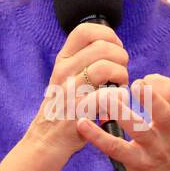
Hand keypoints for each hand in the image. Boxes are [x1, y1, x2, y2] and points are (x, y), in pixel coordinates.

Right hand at [25, 22, 128, 163]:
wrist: (47, 140)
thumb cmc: (66, 109)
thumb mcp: (67, 78)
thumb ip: (84, 61)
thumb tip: (113, 47)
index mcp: (63, 60)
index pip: (85, 30)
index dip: (108, 35)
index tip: (115, 49)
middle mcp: (64, 71)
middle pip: (103, 46)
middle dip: (121, 58)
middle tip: (120, 74)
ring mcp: (70, 90)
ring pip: (106, 67)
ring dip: (122, 76)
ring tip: (120, 87)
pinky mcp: (79, 110)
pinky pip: (108, 94)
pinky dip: (120, 95)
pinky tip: (119, 101)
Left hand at [75, 44, 169, 170]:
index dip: (159, 82)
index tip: (144, 80)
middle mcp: (168, 131)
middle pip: (164, 110)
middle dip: (150, 96)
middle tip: (135, 84)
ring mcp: (152, 148)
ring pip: (139, 129)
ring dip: (121, 113)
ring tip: (104, 98)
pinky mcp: (137, 163)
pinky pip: (117, 149)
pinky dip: (98, 137)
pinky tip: (82, 124)